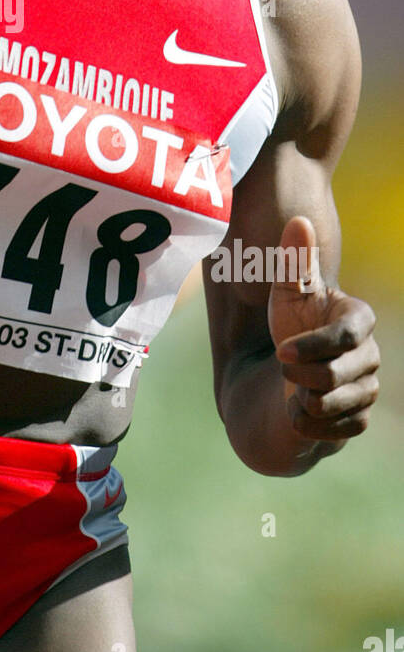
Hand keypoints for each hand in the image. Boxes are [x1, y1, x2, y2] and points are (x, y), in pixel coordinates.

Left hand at [268, 216, 379, 447]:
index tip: (281, 350)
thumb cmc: (291, 324)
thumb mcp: (286, 292)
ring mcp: (368, 390)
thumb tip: (299, 221)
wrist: (288, 373)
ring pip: (334, 404)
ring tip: (294, 388)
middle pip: (338, 374)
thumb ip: (295, 260)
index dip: (314, 345)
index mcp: (358, 319)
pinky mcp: (359, 420)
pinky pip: (334, 430)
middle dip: (302, 374)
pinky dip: (307, 424)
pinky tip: (297, 411)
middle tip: (286, 368)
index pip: (348, 334)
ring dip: (303, 399)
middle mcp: (370, 355)